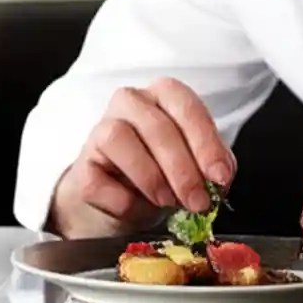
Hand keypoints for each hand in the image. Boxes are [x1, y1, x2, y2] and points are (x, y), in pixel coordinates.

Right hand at [49, 78, 235, 238]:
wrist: (120, 201)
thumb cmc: (164, 172)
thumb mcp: (197, 164)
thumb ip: (212, 165)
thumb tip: (219, 178)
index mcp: (165, 95)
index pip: (187, 107)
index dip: (206, 143)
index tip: (220, 177)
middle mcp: (131, 102)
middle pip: (157, 126)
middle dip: (183, 169)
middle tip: (197, 202)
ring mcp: (101, 129)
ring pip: (120, 139)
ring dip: (151, 177)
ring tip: (168, 202)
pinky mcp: (83, 165)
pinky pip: (98, 179)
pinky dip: (123, 200)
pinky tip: (137, 208)